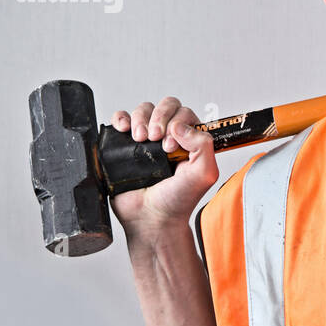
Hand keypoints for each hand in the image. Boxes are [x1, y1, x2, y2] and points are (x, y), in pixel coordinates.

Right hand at [108, 96, 218, 233]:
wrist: (151, 219)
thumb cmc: (178, 200)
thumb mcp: (204, 174)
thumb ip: (204, 146)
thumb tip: (180, 125)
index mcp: (190, 141)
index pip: (185, 114)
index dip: (178, 123)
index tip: (170, 147)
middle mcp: (168, 137)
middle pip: (166, 106)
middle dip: (159, 117)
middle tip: (155, 140)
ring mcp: (146, 140)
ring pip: (143, 109)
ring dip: (140, 119)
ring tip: (140, 140)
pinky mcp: (124, 145)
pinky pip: (120, 119)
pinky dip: (120, 118)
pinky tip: (124, 130)